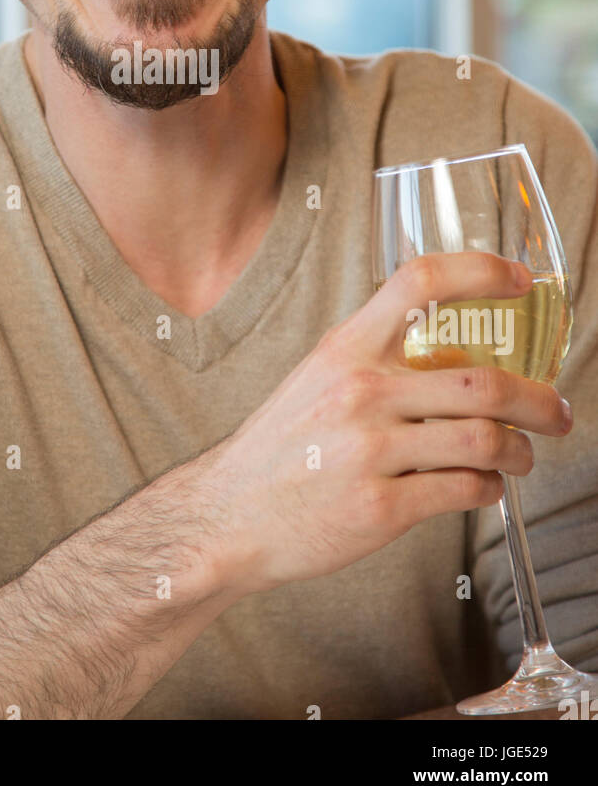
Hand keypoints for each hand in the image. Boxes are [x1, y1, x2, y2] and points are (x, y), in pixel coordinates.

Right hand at [199, 252, 572, 595]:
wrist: (229, 514)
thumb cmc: (281, 447)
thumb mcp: (316, 378)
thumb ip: (375, 359)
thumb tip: (452, 352)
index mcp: (345, 348)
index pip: (419, 281)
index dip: (481, 271)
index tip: (520, 280)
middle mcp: (361, 391)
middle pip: (482, 380)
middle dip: (538, 400)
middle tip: (556, 411)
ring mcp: (372, 451)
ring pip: (485, 440)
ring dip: (521, 451)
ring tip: (523, 457)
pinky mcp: (382, 507)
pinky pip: (465, 490)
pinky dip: (490, 489)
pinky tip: (483, 487)